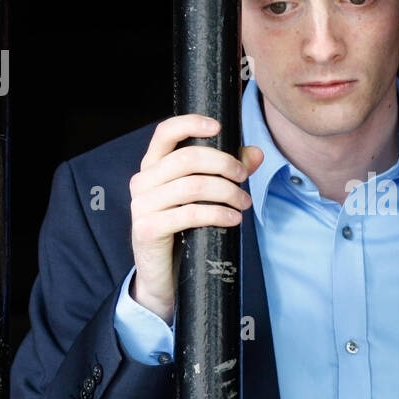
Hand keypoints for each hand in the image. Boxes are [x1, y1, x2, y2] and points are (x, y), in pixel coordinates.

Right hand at [128, 115, 263, 321]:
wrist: (163, 275)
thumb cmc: (185, 230)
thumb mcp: (206, 197)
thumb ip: (228, 172)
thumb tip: (256, 153)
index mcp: (153, 167)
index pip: (165, 133)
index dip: (191, 123)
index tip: (218, 126)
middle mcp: (143, 181)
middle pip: (187, 158)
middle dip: (223, 164)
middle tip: (244, 178)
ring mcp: (142, 205)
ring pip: (192, 186)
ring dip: (226, 192)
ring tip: (244, 203)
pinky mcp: (148, 229)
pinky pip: (190, 214)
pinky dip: (218, 214)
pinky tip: (233, 219)